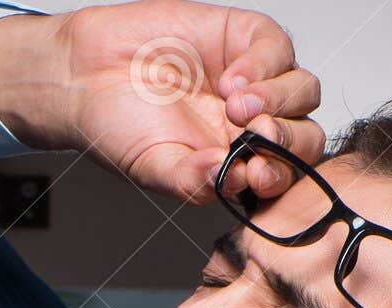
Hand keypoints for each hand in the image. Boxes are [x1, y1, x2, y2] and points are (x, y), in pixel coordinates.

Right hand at [0, 0, 323, 204]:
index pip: (284, 174)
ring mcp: (252, 81)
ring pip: (302, 91)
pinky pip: (276, 49)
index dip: (282, 174)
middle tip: (254, 135)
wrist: (88, 75)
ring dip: (276, 100)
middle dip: (287, 138)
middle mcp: (250, 125)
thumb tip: (234, 183)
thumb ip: (195, 182)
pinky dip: (261, 65)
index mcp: (236, 163)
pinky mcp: (243, 38)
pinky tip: (228, 78)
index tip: (259, 173)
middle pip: (303, 134)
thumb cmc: (118, 126)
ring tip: (233, 104)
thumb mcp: (156, 169)